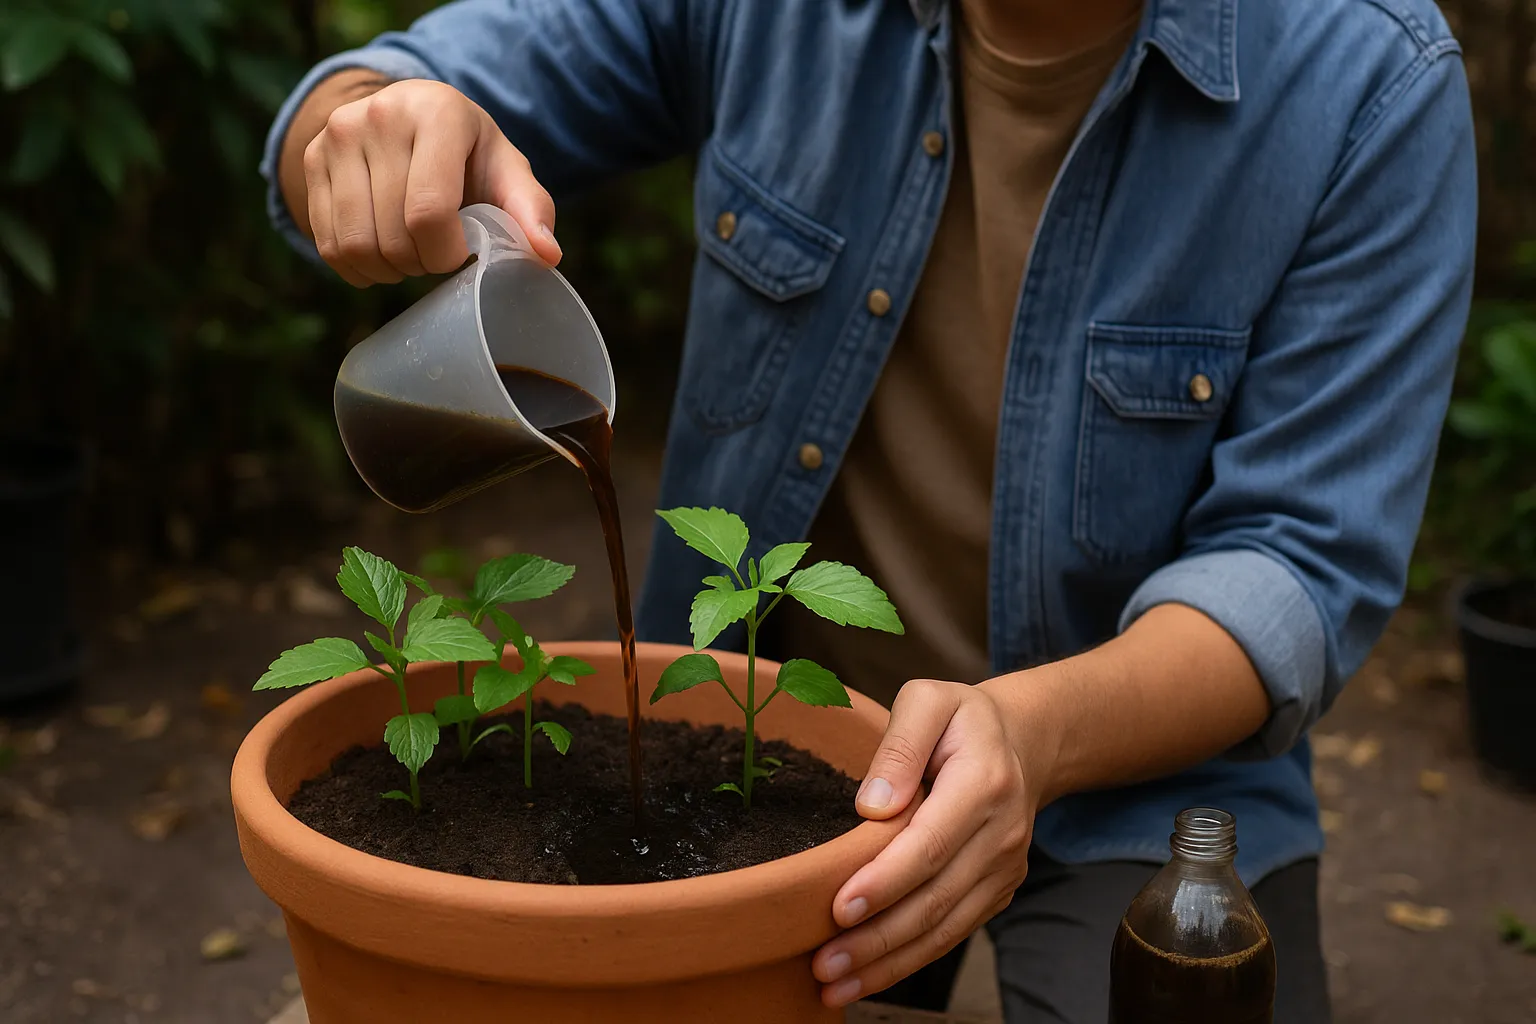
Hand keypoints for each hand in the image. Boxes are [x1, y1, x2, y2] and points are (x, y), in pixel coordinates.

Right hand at [301, 79, 560, 286]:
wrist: (410, 115)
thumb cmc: (469, 154)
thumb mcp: (507, 172)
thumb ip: (530, 211)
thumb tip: (547, 255)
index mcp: (437, 114)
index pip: (429, 211)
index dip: (445, 253)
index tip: (460, 254)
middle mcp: (380, 115)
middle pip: (394, 235)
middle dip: (420, 263)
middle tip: (436, 254)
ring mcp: (338, 135)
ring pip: (356, 244)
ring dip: (388, 270)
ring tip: (410, 254)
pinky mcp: (311, 157)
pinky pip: (327, 244)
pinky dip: (357, 268)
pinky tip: (381, 254)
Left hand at [811, 678, 1040, 1006]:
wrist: (1022, 742)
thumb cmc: (960, 720)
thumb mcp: (928, 700)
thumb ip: (900, 745)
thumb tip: (873, 804)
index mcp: (983, 783)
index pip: (930, 843)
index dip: (885, 881)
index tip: (840, 907)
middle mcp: (1001, 834)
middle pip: (935, 898)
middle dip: (877, 938)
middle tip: (823, 963)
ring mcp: (1003, 869)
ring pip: (944, 928)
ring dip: (889, 962)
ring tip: (835, 985)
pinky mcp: (996, 891)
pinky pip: (953, 934)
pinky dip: (910, 960)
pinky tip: (869, 977)